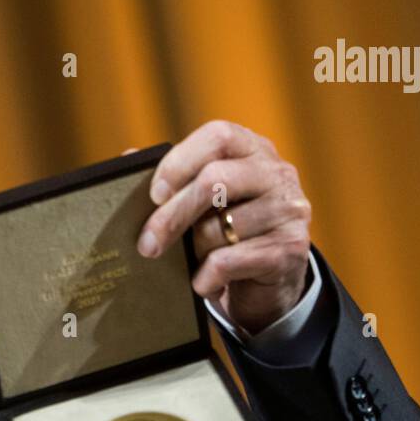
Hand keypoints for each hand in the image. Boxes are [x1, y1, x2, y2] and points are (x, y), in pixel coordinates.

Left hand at [131, 121, 312, 333]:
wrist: (269, 282)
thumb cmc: (226, 231)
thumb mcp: (202, 201)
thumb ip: (172, 177)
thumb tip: (128, 157)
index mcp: (252, 150)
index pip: (218, 136)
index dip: (180, 161)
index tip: (154, 194)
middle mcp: (277, 173)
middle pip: (215, 180)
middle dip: (172, 215)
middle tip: (147, 244)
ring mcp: (289, 210)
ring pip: (220, 227)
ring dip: (194, 252)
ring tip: (191, 264)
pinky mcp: (291, 248)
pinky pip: (230, 261)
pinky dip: (207, 278)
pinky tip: (205, 284)